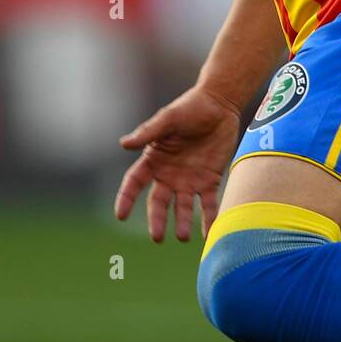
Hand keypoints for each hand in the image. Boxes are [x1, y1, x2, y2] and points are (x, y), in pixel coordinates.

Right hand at [115, 84, 241, 241]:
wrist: (220, 104)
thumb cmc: (190, 108)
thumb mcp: (168, 119)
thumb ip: (148, 132)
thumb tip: (123, 144)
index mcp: (153, 160)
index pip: (134, 183)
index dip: (126, 199)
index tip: (120, 215)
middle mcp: (168, 175)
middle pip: (159, 202)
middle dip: (157, 220)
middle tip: (157, 237)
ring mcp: (189, 180)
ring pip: (183, 207)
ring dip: (183, 222)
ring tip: (183, 237)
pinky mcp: (209, 181)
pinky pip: (208, 204)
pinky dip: (208, 218)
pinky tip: (210, 232)